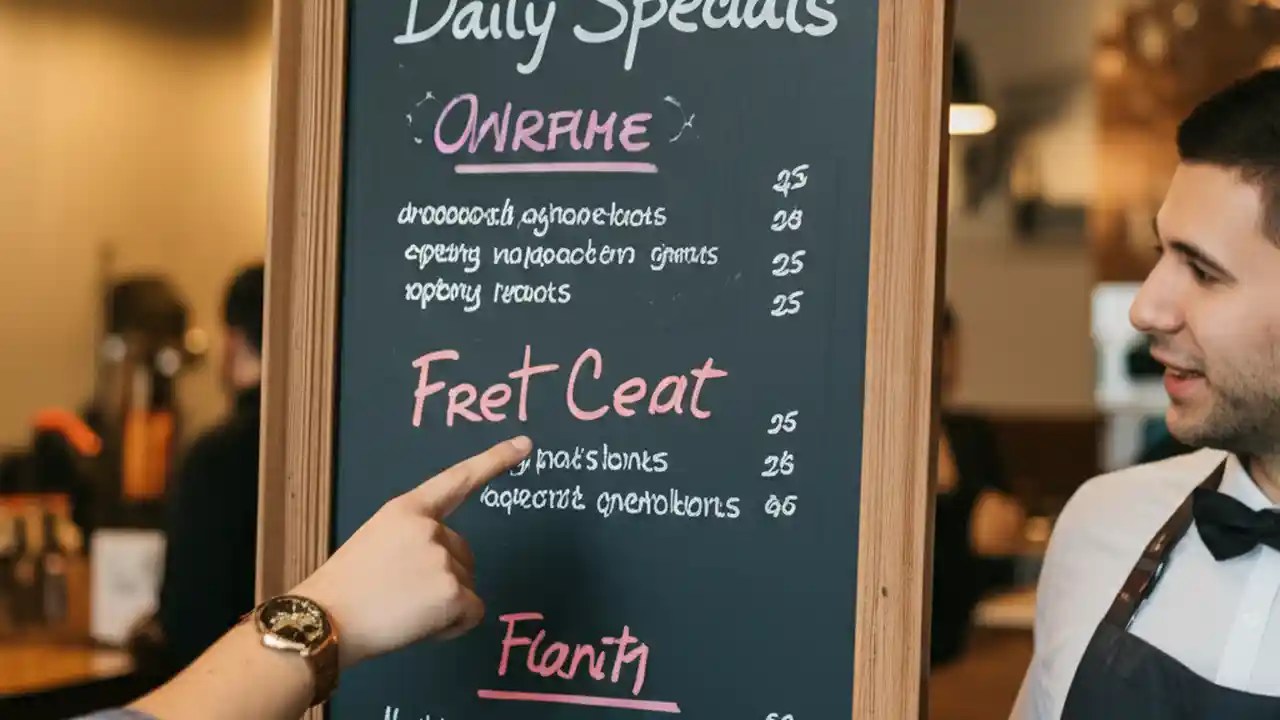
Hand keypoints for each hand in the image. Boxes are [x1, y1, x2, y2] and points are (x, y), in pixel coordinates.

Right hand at [291, 435, 531, 667]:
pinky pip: (473, 612)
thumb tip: (440, 567)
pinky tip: (420, 626)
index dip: (494, 461)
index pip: (457, 480)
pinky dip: (454, 625)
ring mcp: (443, 559)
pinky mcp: (454, 592)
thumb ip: (411, 540)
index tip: (525, 445)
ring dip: (445, 603)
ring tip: (402, 610)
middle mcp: (430, 528)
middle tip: (401, 595)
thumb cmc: (343, 590)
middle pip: (463, 553)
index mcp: (406, 510)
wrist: (323, 623)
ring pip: (466, 585)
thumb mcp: (375, 543)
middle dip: (444, 576)